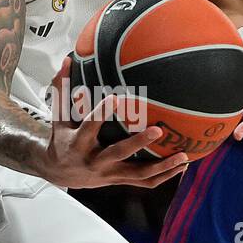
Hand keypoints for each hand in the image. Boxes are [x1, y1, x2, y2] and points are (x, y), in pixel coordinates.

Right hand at [40, 58, 188, 189]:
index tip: (116, 98)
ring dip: (162, 167)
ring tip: (184, 157)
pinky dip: (164, 176)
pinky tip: (183, 166)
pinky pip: (145, 182)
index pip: (90, 126)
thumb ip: (63, 89)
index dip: (101, 113)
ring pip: (138, 174)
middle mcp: (95, 160)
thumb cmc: (62, 139)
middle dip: (138, 143)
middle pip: (119, 153)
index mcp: (79, 143)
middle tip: (159, 130)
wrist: (59, 173)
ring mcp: (109, 173)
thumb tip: (68, 60)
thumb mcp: (58, 117)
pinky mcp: (119, 180)